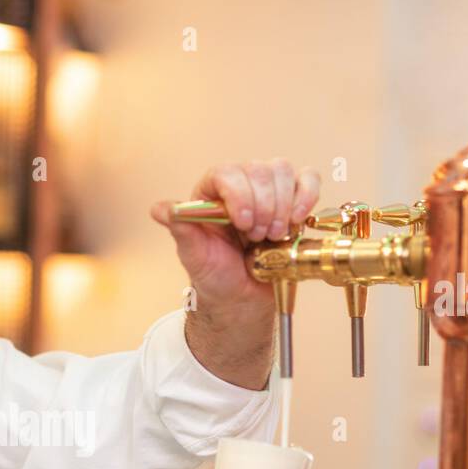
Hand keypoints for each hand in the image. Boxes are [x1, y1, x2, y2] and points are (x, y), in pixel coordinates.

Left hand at [150, 159, 319, 310]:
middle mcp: (239, 186)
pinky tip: (297, 220)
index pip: (226, 173)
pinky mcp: (292, 199)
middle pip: (258, 170)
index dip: (239, 194)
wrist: (242, 298)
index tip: (243, 223)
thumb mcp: (194, 257)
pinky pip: (307, 180)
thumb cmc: (216, 277)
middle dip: (262, 207)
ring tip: (272, 235)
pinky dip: (306, 196)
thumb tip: (159, 209)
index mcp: (211, 194)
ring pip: (282, 171)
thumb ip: (181, 229)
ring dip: (282, 206)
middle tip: (256, 236)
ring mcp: (267, 190)